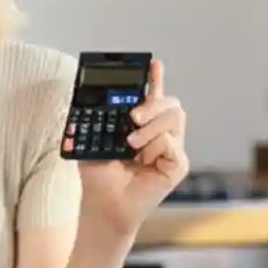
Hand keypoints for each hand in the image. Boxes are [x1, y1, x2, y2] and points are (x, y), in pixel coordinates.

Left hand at [78, 59, 189, 238]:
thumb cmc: (99, 175)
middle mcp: (160, 134)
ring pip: (174, 118)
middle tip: (133, 116)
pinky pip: (172, 144)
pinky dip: (155, 147)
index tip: (153, 63)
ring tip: (131, 143)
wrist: (102, 204)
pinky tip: (142, 159)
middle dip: (153, 102)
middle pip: (171, 103)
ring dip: (151, 127)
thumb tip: (90, 93)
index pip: (154, 97)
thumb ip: (100, 118)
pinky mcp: (176, 166)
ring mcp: (171, 149)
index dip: (156, 79)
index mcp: (143, 126)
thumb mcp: (94, 139)